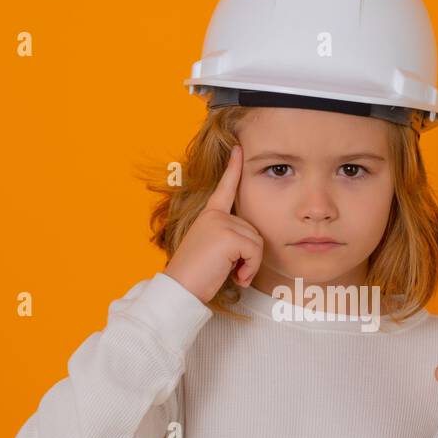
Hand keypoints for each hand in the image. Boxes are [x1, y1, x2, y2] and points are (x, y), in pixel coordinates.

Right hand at [163, 144, 264, 303]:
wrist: (180, 289)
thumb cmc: (196, 275)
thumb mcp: (212, 249)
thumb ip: (228, 236)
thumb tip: (251, 239)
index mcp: (209, 216)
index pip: (224, 188)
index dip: (232, 168)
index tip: (238, 148)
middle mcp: (215, 215)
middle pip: (254, 231)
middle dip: (250, 256)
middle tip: (231, 270)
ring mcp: (221, 223)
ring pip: (257, 242)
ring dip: (250, 265)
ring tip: (230, 273)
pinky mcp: (228, 235)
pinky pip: (255, 252)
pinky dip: (250, 269)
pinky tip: (235, 277)